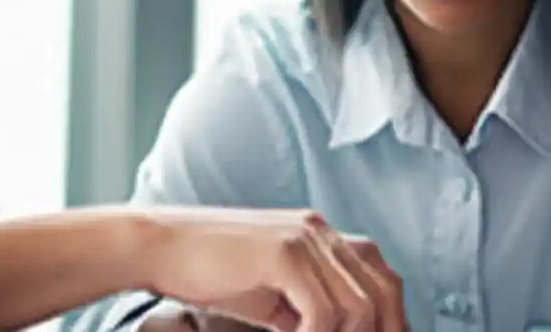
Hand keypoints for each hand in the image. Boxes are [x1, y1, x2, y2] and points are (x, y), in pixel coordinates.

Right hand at [137, 207, 406, 331]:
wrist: (158, 246)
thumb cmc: (207, 273)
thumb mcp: (271, 297)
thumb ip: (308, 312)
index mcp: (321, 237)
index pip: (382, 278)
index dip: (393, 319)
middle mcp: (320, 231)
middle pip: (383, 289)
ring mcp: (304, 238)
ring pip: (358, 305)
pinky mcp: (283, 252)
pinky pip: (323, 310)